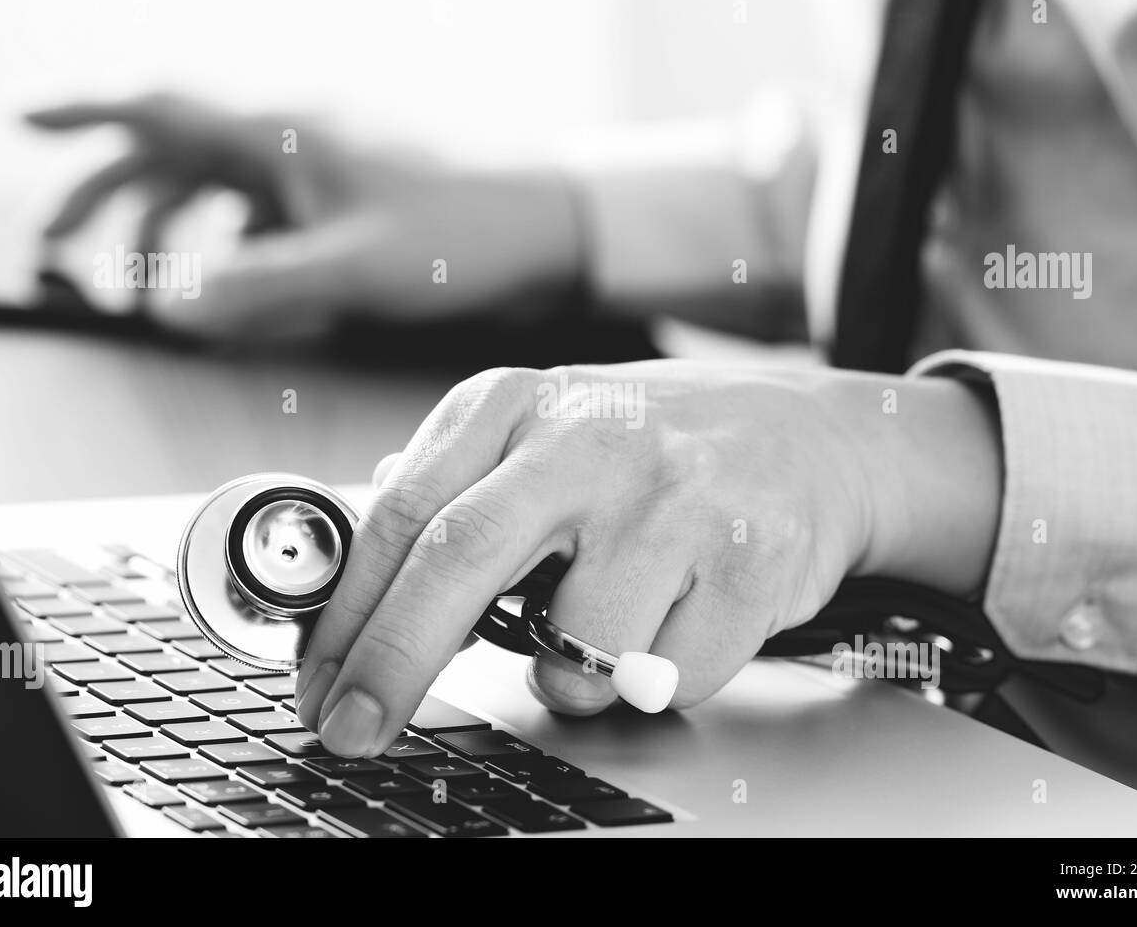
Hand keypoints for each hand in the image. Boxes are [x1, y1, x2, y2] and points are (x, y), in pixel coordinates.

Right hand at [26, 93, 581, 337]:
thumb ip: (256, 290)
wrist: (553, 224)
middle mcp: (289, 142)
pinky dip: (239, 257)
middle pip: (168, 158)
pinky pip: (268, 225)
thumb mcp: (352, 268)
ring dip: (172, 238)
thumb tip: (170, 309)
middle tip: (63, 254)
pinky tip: (238, 297)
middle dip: (107, 203)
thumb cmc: (468, 230)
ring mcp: (318, 170)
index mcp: (280, 134)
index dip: (79, 116)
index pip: (154, 110)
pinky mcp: (348, 200)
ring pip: (216, 195)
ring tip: (145, 292)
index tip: (21, 124)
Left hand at [293, 360, 1002, 756]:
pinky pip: (664, 680)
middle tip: (356, 731)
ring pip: (572, 653)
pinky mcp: (747, 558)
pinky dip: (657, 677)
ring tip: (615, 620)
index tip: (322, 687)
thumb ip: (454, 493)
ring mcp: (674, 496)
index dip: (348, 614)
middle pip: (458, 560)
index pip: (404, 513)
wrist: (814, 439)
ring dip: (573, 675)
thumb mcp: (543, 437)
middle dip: (393, 664)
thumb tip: (358, 579)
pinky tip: (683, 614)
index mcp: (519, 405)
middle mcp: (590, 438)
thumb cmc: (659, 450)